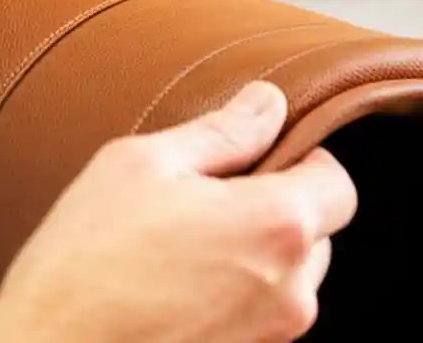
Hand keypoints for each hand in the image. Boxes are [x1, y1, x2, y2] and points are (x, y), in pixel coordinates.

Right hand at [0, 82, 357, 342]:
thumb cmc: (83, 265)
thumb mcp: (141, 167)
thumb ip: (221, 132)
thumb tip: (269, 103)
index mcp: (276, 226)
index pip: (339, 184)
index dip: (303, 164)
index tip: (260, 162)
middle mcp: (289, 291)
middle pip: (318, 235)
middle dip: (277, 213)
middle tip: (207, 207)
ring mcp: (269, 339)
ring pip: (290, 282)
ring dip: (256, 262)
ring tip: (184, 254)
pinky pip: (260, 320)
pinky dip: (235, 302)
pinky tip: (177, 292)